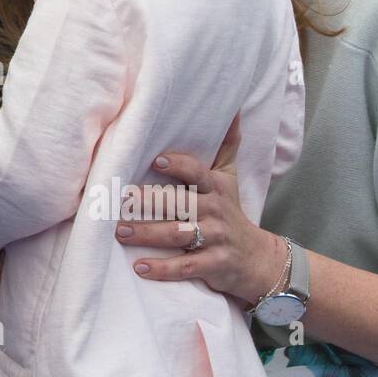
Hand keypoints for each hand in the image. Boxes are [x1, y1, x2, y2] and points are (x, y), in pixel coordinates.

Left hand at [115, 114, 287, 304]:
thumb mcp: (230, 177)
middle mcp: (214, 211)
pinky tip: (139, 268)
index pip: (197, 173)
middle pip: (180, 204)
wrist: (258, 259)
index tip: (155, 161)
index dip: (178, 166)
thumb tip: (232, 107)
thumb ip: (226, 145)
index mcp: (214, 188)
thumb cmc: (232, 212)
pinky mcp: (213, 266)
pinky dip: (163, 269)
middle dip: (149, 202)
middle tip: (119, 200)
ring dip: (147, 234)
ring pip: (177, 235)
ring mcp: (214, 239)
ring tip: (119, 231)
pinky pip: (185, 267)